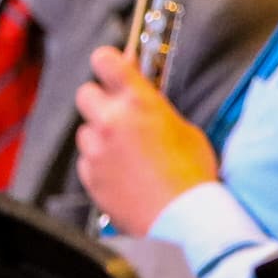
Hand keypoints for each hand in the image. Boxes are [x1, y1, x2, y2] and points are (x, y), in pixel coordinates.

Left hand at [74, 46, 217, 235]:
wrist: (182, 216)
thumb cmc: (192, 175)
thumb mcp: (185, 129)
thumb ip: (156, 110)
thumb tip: (144, 103)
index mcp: (139, 102)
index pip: (105, 60)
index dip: (109, 61)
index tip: (113, 66)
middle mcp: (111, 121)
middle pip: (86, 93)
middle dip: (102, 100)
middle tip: (120, 112)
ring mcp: (96, 150)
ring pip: (86, 130)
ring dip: (101, 135)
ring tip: (126, 152)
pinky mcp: (90, 176)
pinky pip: (87, 160)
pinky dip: (100, 162)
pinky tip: (124, 172)